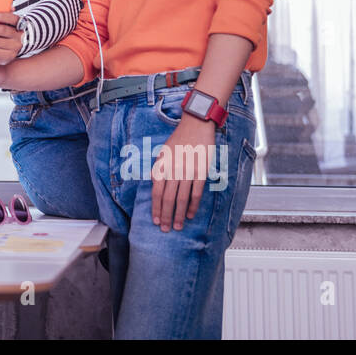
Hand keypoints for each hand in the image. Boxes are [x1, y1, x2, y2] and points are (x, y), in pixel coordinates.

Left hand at [0, 11, 22, 64]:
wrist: (13, 47)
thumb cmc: (6, 31)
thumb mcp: (7, 22)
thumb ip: (5, 14)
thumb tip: (9, 6)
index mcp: (19, 24)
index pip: (12, 18)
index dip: (1, 17)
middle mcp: (18, 35)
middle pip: (2, 30)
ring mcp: (14, 47)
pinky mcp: (7, 55)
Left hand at [152, 116, 215, 231]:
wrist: (196, 125)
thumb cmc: (178, 139)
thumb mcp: (162, 152)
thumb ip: (158, 168)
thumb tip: (154, 185)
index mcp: (162, 166)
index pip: (156, 192)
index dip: (156, 208)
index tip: (156, 220)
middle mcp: (173, 170)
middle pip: (168, 198)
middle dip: (166, 216)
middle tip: (165, 229)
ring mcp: (187, 171)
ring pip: (181, 198)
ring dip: (179, 214)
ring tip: (178, 226)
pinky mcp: (201, 171)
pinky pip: (196, 192)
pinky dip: (193, 205)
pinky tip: (190, 214)